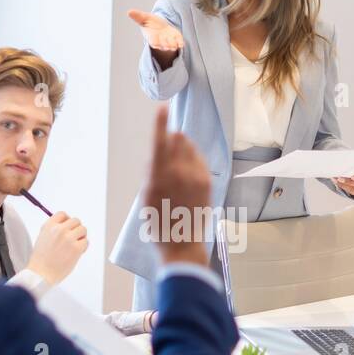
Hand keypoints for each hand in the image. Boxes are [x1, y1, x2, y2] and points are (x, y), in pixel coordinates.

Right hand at [25, 211, 87, 284]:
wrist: (41, 273)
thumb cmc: (41, 259)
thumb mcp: (42, 237)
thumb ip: (52, 229)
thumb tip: (66, 223)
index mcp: (49, 226)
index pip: (63, 214)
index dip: (66, 221)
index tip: (67, 228)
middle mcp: (59, 230)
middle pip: (76, 221)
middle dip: (75, 229)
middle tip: (72, 239)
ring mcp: (68, 238)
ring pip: (83, 229)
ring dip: (81, 237)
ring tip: (74, 246)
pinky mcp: (76, 248)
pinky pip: (86, 242)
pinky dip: (83, 247)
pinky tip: (76, 253)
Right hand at [127, 9, 183, 67]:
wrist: (162, 26)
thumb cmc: (152, 23)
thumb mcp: (144, 18)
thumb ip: (138, 16)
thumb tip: (129, 11)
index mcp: (152, 38)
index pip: (154, 42)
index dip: (156, 41)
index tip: (157, 36)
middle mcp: (161, 42)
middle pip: (164, 46)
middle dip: (166, 43)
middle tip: (167, 38)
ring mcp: (169, 42)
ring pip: (172, 46)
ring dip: (174, 44)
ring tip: (174, 41)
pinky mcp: (177, 41)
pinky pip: (179, 44)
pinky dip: (180, 43)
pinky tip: (181, 43)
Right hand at [142, 104, 210, 265]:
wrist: (182, 245)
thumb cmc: (159, 224)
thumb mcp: (146, 197)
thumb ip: (151, 172)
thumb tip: (157, 154)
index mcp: (159, 177)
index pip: (159, 142)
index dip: (159, 123)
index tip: (162, 109)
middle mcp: (179, 173)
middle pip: (179, 139)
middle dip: (172, 139)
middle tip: (166, 154)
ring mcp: (196, 177)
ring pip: (190, 147)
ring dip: (183, 149)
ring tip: (176, 168)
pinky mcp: (207, 182)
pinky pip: (199, 160)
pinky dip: (192, 160)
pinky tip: (187, 175)